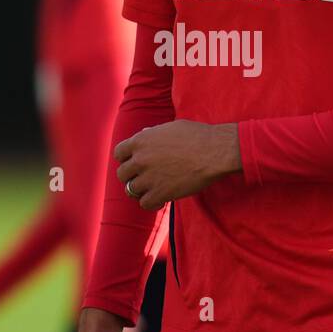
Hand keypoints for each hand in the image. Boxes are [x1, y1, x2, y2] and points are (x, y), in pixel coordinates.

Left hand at [115, 119, 240, 209]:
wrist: (214, 152)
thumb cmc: (197, 136)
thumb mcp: (171, 128)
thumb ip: (153, 133)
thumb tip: (145, 134)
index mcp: (140, 141)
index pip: (119, 153)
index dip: (126, 159)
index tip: (136, 163)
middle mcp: (140, 159)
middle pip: (122, 173)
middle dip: (132, 176)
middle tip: (144, 178)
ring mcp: (148, 177)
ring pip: (131, 190)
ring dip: (141, 191)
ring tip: (152, 190)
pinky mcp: (160, 193)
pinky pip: (144, 204)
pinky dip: (151, 203)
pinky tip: (161, 200)